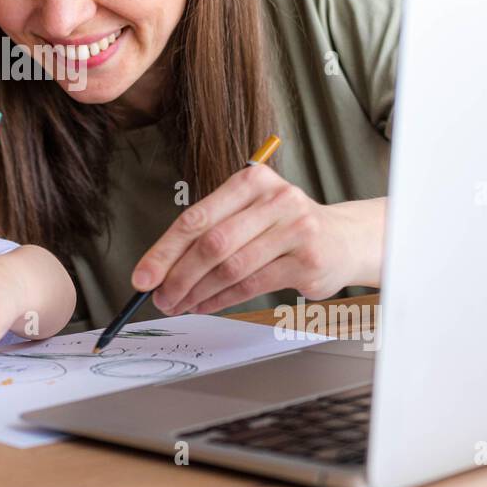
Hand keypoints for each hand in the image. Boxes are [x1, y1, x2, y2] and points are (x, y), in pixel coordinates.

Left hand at [132, 164, 385, 315]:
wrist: (343, 238)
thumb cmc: (283, 226)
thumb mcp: (249, 213)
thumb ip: (209, 231)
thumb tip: (160, 268)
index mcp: (252, 181)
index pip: (197, 217)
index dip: (165, 250)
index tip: (143, 275)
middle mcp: (275, 199)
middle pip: (212, 243)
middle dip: (178, 276)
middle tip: (159, 297)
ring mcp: (294, 229)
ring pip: (231, 268)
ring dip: (198, 292)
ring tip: (179, 303)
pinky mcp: (306, 261)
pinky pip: (251, 285)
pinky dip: (221, 300)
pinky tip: (205, 305)